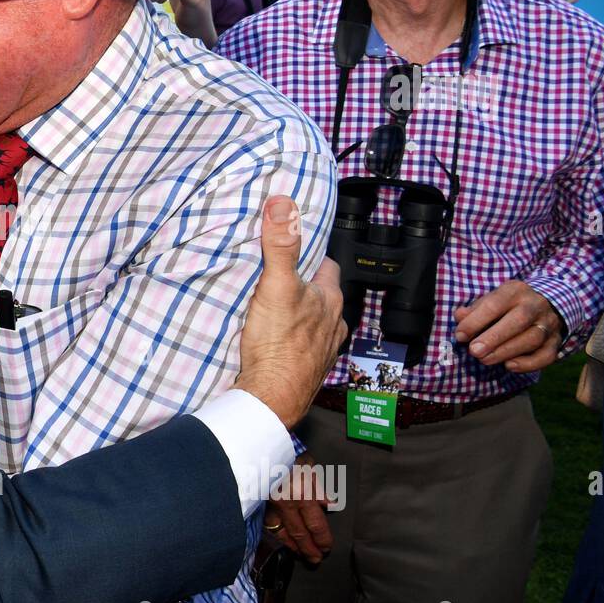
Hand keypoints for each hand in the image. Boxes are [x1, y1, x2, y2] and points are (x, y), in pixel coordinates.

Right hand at [234, 196, 346, 428]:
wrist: (270, 399)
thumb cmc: (278, 346)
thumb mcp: (275, 285)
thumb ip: (280, 244)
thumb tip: (283, 204)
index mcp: (330, 299)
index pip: (326, 265)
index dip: (311, 254)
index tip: (295, 247)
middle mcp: (333, 325)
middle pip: (320, 294)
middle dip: (303, 285)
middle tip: (279, 277)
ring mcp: (322, 350)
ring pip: (314, 322)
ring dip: (300, 315)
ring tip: (276, 309)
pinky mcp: (307, 370)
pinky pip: (302, 347)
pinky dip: (292, 341)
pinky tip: (276, 342)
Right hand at [263, 453, 332, 562]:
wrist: (260, 445)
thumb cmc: (287, 451)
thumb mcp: (309, 465)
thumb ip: (319, 487)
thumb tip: (329, 505)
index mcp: (302, 494)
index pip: (316, 524)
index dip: (322, 539)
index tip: (326, 547)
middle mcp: (286, 503)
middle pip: (299, 533)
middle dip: (309, 549)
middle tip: (316, 559)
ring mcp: (269, 504)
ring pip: (281, 532)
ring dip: (292, 546)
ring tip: (299, 554)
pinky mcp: (257, 503)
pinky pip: (267, 524)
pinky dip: (275, 535)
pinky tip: (280, 540)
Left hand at [453, 281, 564, 372]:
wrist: (544, 303)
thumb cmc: (507, 305)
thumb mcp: (490, 300)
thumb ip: (473, 310)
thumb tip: (460, 316)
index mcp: (515, 290)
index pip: (495, 304)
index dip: (475, 321)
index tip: (460, 336)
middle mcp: (535, 304)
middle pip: (518, 321)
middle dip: (494, 338)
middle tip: (474, 351)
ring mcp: (549, 323)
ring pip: (532, 339)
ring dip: (507, 352)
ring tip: (485, 360)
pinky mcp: (556, 341)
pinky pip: (547, 355)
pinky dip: (529, 363)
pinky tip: (509, 366)